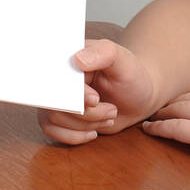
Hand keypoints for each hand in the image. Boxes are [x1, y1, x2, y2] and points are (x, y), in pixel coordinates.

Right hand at [37, 38, 158, 144]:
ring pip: (54, 119)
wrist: (137, 96)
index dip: (74, 93)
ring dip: (86, 124)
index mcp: (68, 56)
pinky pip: (52, 131)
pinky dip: (75, 136)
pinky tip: (94, 130)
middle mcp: (57, 77)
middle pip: (55, 102)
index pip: (56, 76)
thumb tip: (77, 59)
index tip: (96, 99)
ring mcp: (57, 97)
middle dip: (87, 113)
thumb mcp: (122, 60)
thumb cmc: (130, 74)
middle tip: (112, 110)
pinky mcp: (59, 115)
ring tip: (109, 115)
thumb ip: (103, 53)